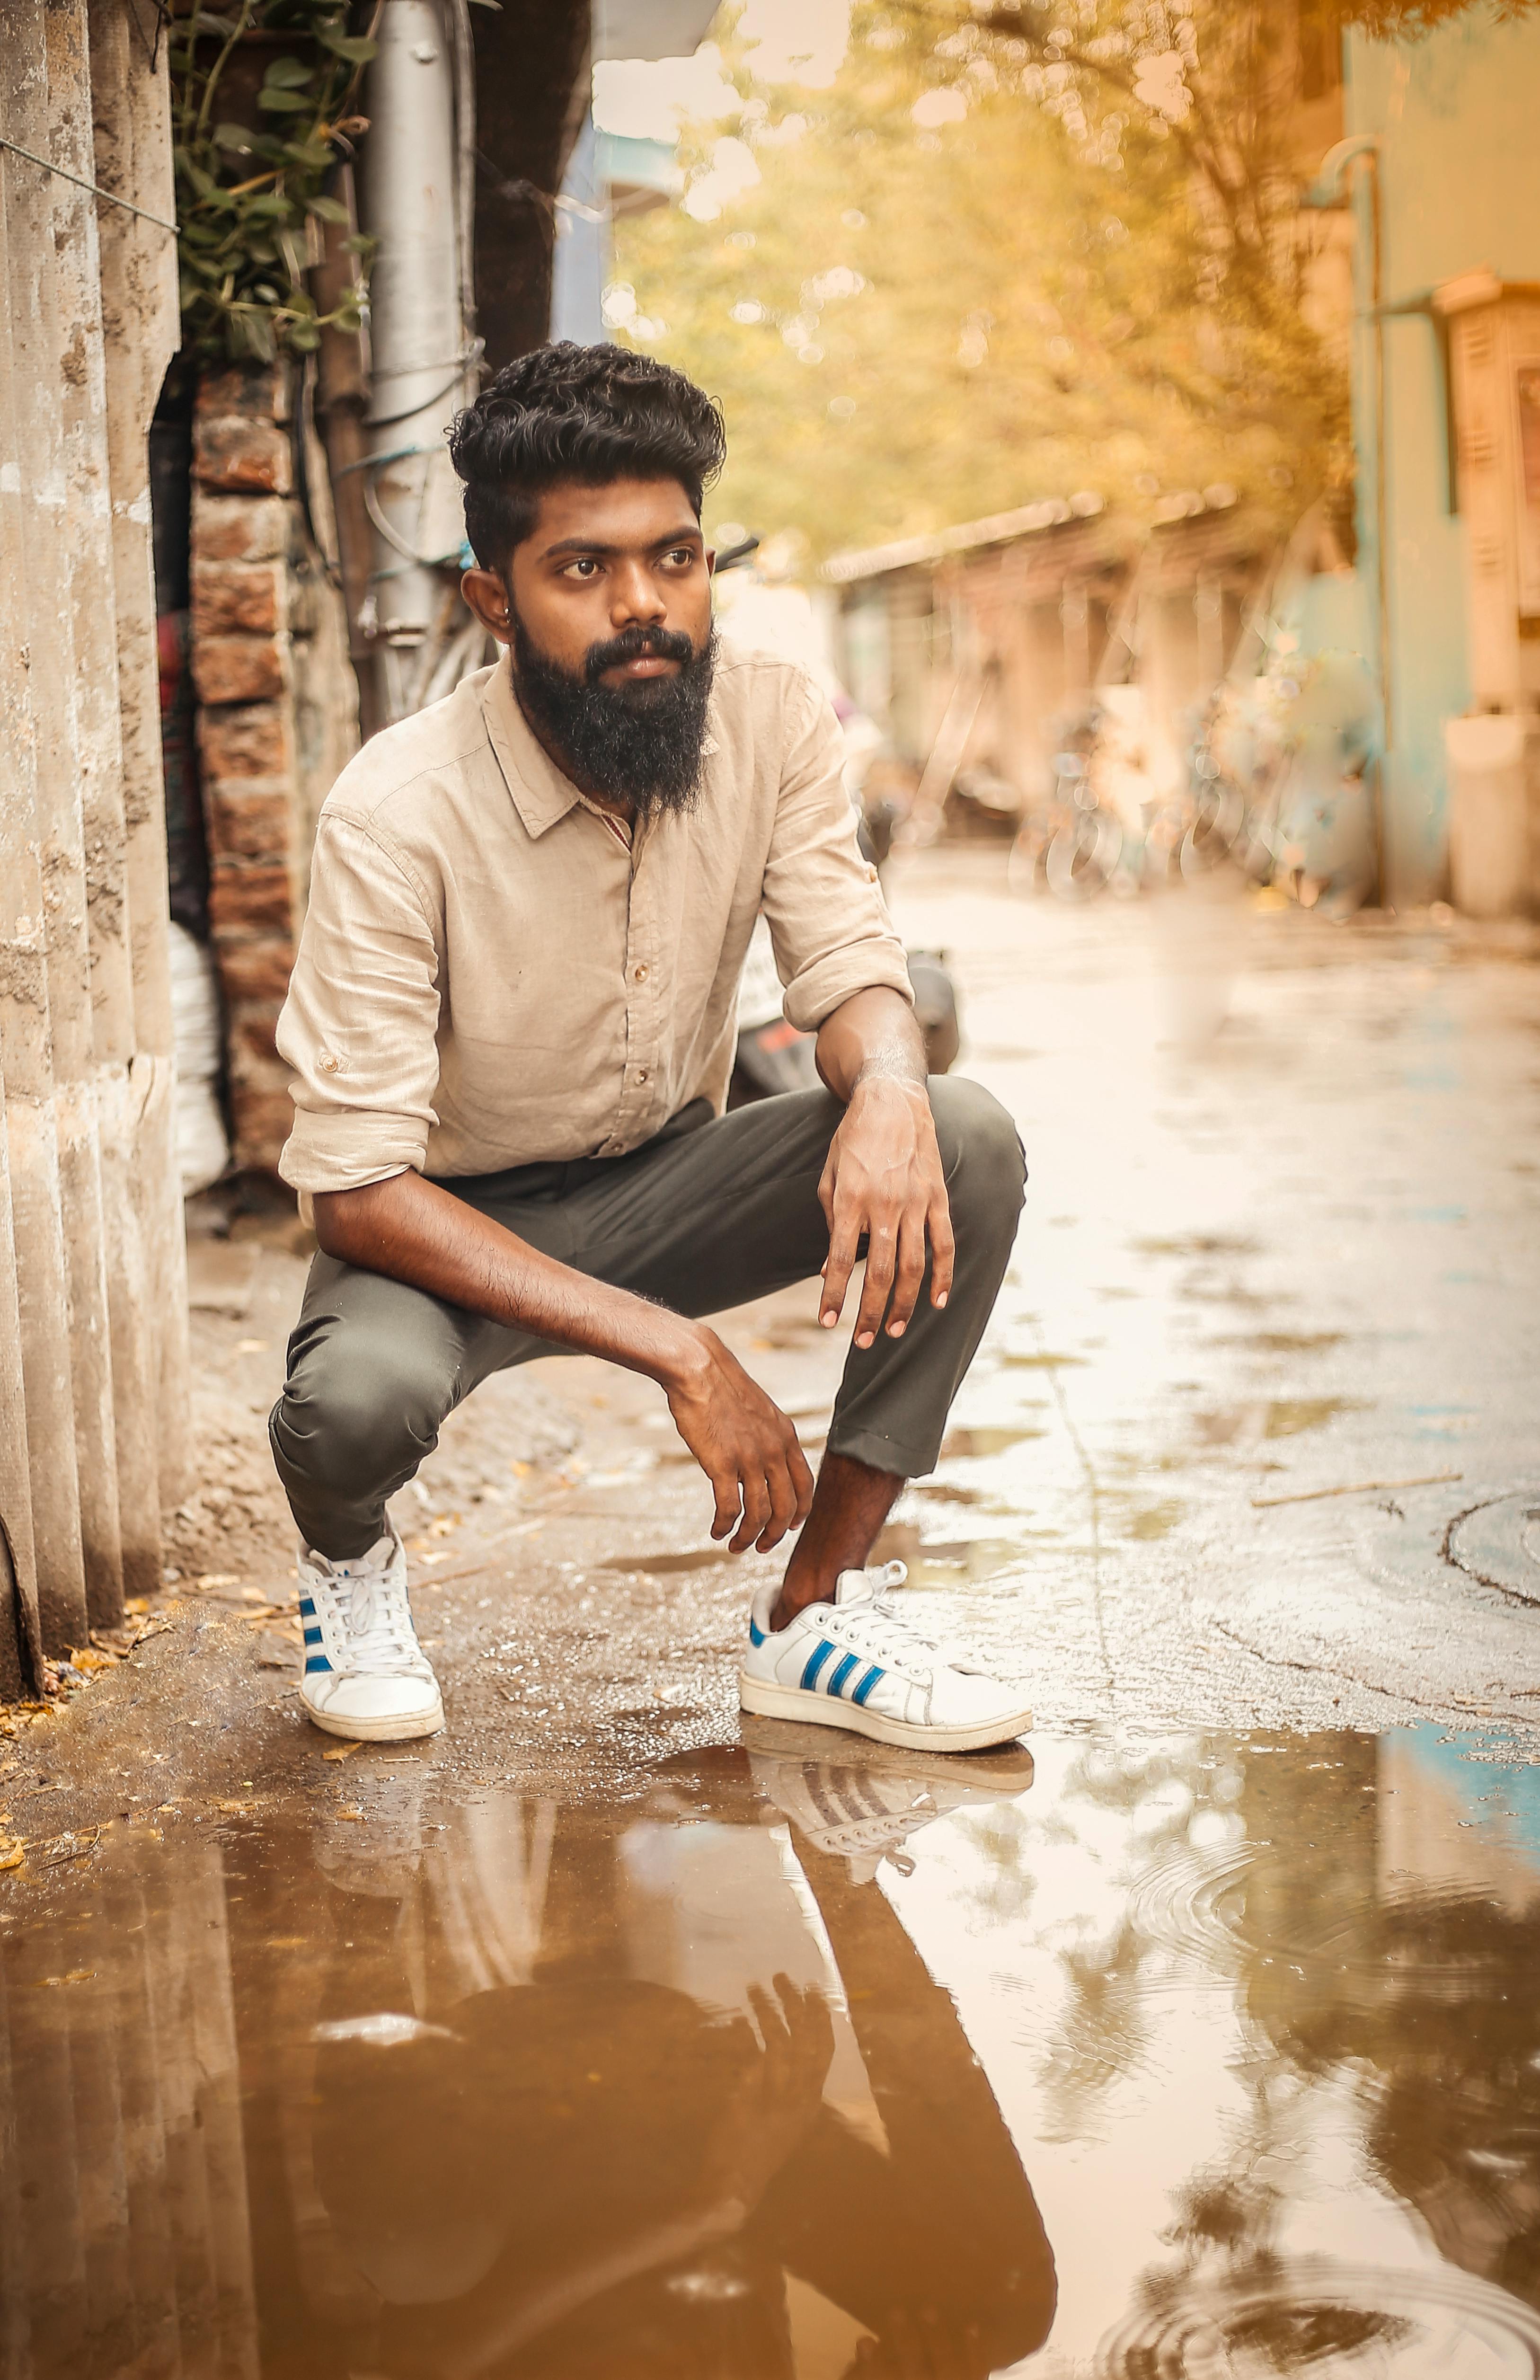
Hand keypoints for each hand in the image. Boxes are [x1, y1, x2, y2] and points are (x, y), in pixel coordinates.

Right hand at [665, 1325, 814, 1551]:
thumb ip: (767, 1437)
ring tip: (736, 1546)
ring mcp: (750, 1459)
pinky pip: (730, 1509)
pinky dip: (725, 1526)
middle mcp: (774, 1451)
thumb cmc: (722, 1386)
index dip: (800, 1512)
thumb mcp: (758, 1411)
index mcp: (786, 1436)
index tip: (790, 1525)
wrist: (699, 1368)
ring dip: (749, 1537)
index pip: (805, 1486)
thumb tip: (762, 1461)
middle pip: (786, 1508)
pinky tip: (716, 1531)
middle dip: (776, 1534)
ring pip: (759, 1515)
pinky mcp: (723, 1465)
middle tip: (762, 1547)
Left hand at [699, 1975, 834, 2211]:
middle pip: (806, 2037)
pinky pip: (750, 2052)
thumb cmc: (759, 2156)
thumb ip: (788, 2092)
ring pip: (780, 2038)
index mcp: (811, 2101)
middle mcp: (800, 2094)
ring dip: (769, 2008)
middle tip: (787, 1977)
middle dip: (798, 2004)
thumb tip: (773, 2055)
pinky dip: (745, 2030)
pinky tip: (738, 2015)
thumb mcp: (785, 2124)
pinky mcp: (751, 2093)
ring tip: (757, 1986)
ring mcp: (777, 2093)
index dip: (821, 2019)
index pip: (824, 2050)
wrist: (737, 2184)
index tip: (815, 1992)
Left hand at [819, 1077, 955, 1349]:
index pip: (837, 1260)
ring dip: (902, 1304)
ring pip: (912, 1267)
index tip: (825, 1322)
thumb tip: (827, 1267)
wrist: (892, 1101)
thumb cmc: (853, 1140)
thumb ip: (830, 1220)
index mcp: (850, 1200)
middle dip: (869, 1313)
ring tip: (892, 1330)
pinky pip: (943, 1245)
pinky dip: (943, 1276)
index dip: (832, 1296)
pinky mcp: (938, 1199)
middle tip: (863, 1341)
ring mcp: (916, 1203)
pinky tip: (938, 1302)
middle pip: (878, 1273)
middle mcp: (885, 1206)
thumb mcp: (829, 1176)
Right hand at [848, 2308, 982, 2378]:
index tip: (864, 2340)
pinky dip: (975, 2352)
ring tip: (928, 2310)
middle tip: (896, 2312)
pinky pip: (977, 2374)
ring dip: (938, 2340)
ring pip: (948, 2369)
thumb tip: (862, 2354)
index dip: (874, 2366)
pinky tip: (971, 2327)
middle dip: (907, 2345)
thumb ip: (870, 2375)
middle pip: (918, 2373)